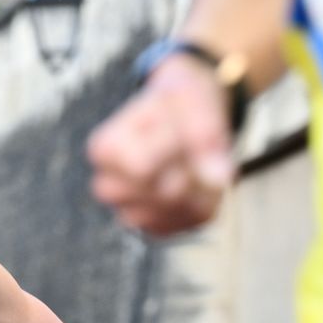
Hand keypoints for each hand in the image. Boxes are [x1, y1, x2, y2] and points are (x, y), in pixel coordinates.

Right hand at [86, 54, 234, 235]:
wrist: (180, 113)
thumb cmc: (179, 103)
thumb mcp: (192, 97)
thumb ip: (205, 132)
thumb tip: (219, 179)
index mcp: (104, 149)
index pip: (143, 166)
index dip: (174, 146)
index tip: (178, 126)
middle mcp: (109, 186)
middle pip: (163, 194)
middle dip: (190, 167)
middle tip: (189, 145)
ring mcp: (130, 210)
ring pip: (178, 210)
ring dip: (201, 185)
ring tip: (197, 160)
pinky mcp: (156, 225)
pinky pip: (190, 221)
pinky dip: (206, 199)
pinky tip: (200, 178)